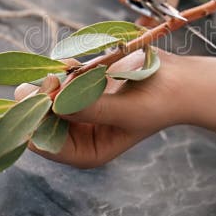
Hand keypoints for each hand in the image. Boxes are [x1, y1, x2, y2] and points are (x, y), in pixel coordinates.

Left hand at [15, 51, 187, 167]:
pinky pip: (55, 80)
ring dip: (52, 79)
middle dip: (41, 96)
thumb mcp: (127, 111)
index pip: (42, 142)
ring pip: (42, 96)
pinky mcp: (79, 87)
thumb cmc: (159, 102)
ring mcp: (75, 109)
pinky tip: (73, 63)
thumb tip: (54, 104)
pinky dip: (59, 69)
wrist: (179, 79)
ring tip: (73, 69)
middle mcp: (75, 135)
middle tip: (53, 76)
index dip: (37, 117)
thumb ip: (91, 109)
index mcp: (85, 152)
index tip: (49, 90)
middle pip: (36, 118)